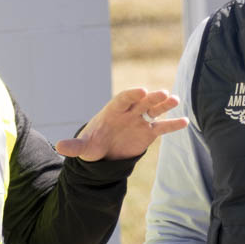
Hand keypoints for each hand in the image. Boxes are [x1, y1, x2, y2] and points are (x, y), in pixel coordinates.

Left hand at [54, 88, 187, 160]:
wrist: (104, 153)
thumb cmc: (92, 145)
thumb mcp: (83, 148)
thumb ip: (74, 147)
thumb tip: (59, 147)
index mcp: (113, 111)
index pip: (123, 99)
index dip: (132, 95)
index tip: (142, 91)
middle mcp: (128, 112)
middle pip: (141, 102)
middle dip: (151, 97)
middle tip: (163, 93)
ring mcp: (140, 120)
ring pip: (154, 110)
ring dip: (164, 105)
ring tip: (176, 100)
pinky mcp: (148, 132)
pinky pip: (162, 126)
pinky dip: (173, 124)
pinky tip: (185, 121)